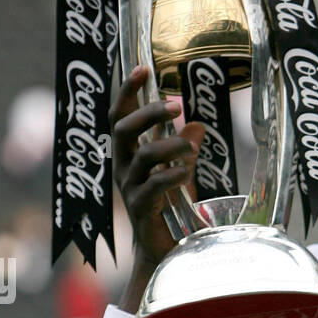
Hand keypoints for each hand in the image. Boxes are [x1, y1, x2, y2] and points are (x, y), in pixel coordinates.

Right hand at [109, 65, 205, 265]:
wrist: (163, 249)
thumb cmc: (170, 209)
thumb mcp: (180, 171)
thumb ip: (183, 147)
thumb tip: (198, 124)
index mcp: (129, 155)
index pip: (120, 116)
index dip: (127, 92)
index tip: (141, 68)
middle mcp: (123, 168)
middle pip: (123, 129)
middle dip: (148, 113)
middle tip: (176, 105)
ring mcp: (130, 188)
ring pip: (143, 155)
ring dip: (171, 146)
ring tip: (192, 149)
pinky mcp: (141, 208)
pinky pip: (153, 185)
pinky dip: (172, 175)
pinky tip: (187, 173)